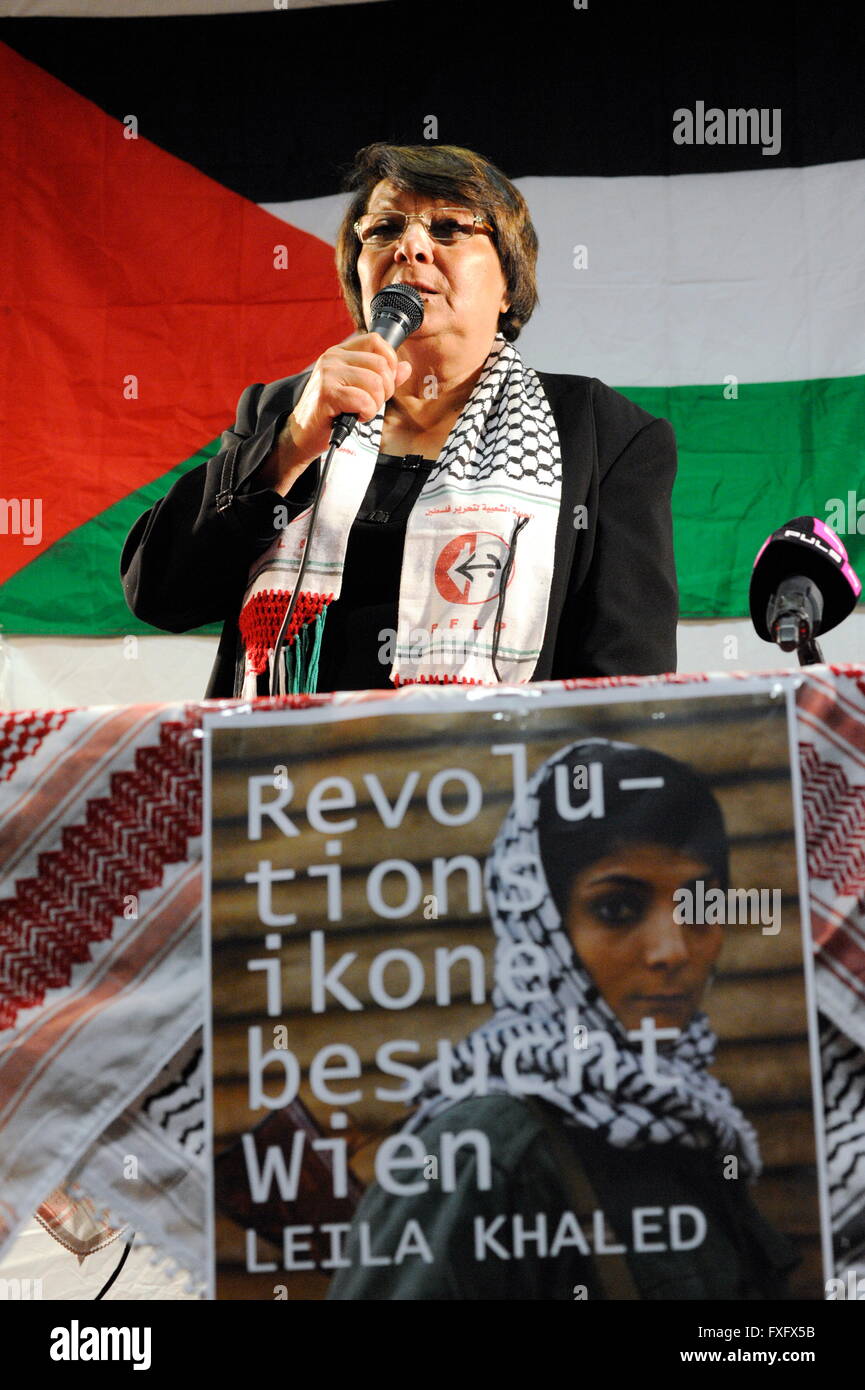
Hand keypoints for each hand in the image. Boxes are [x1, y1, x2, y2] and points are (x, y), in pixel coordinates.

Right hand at [260, 333, 411, 495]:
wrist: (302, 434)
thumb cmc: (330, 412)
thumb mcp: (357, 390)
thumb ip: (382, 377)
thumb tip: (405, 367)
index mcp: (340, 352)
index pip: (376, 341)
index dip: (390, 362)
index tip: (384, 383)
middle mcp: (333, 358)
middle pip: (381, 365)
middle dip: (385, 390)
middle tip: (371, 404)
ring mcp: (328, 374)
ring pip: (375, 383)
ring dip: (375, 404)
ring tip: (361, 411)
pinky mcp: (327, 394)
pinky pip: (363, 400)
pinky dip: (366, 413)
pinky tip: (356, 417)